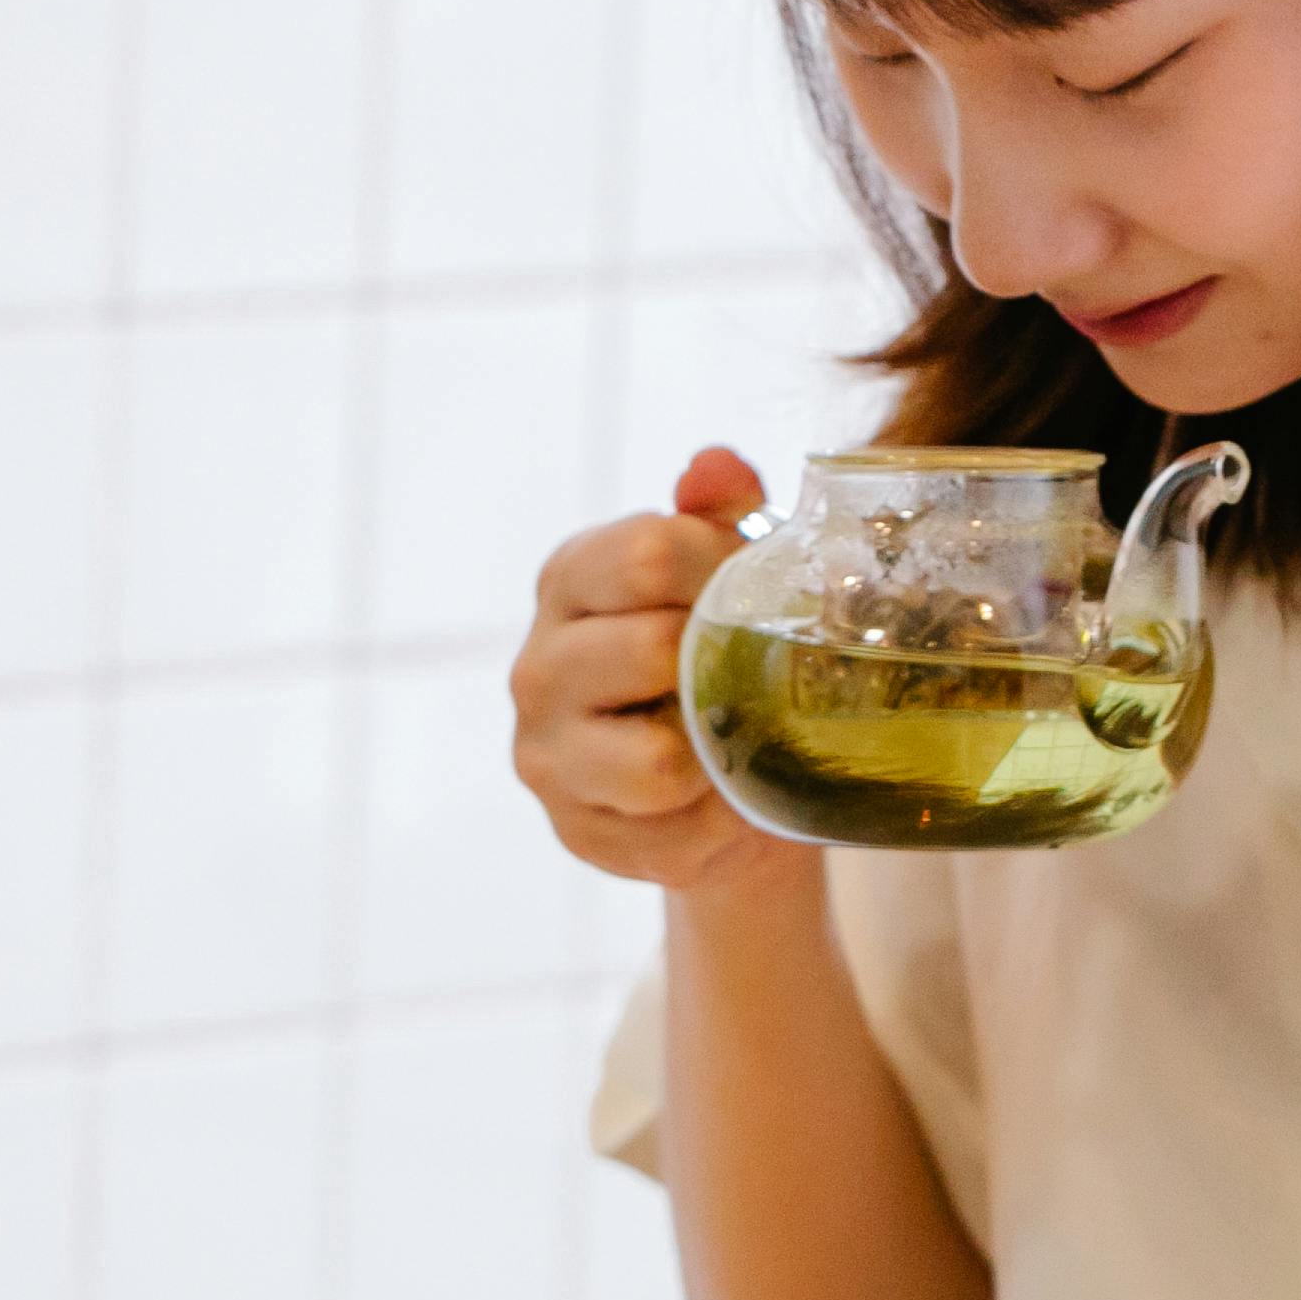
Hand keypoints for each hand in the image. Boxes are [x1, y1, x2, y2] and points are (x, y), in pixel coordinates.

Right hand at [509, 448, 826, 903]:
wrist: (717, 781)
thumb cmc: (718, 652)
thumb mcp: (721, 570)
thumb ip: (719, 510)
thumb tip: (716, 466)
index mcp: (570, 578)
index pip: (649, 553)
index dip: (727, 569)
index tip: (761, 589)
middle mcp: (539, 666)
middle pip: (656, 650)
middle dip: (727, 663)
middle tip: (756, 672)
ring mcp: (547, 755)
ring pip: (659, 760)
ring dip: (720, 752)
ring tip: (734, 737)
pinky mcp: (577, 832)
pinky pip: (675, 830)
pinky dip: (719, 818)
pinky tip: (723, 795)